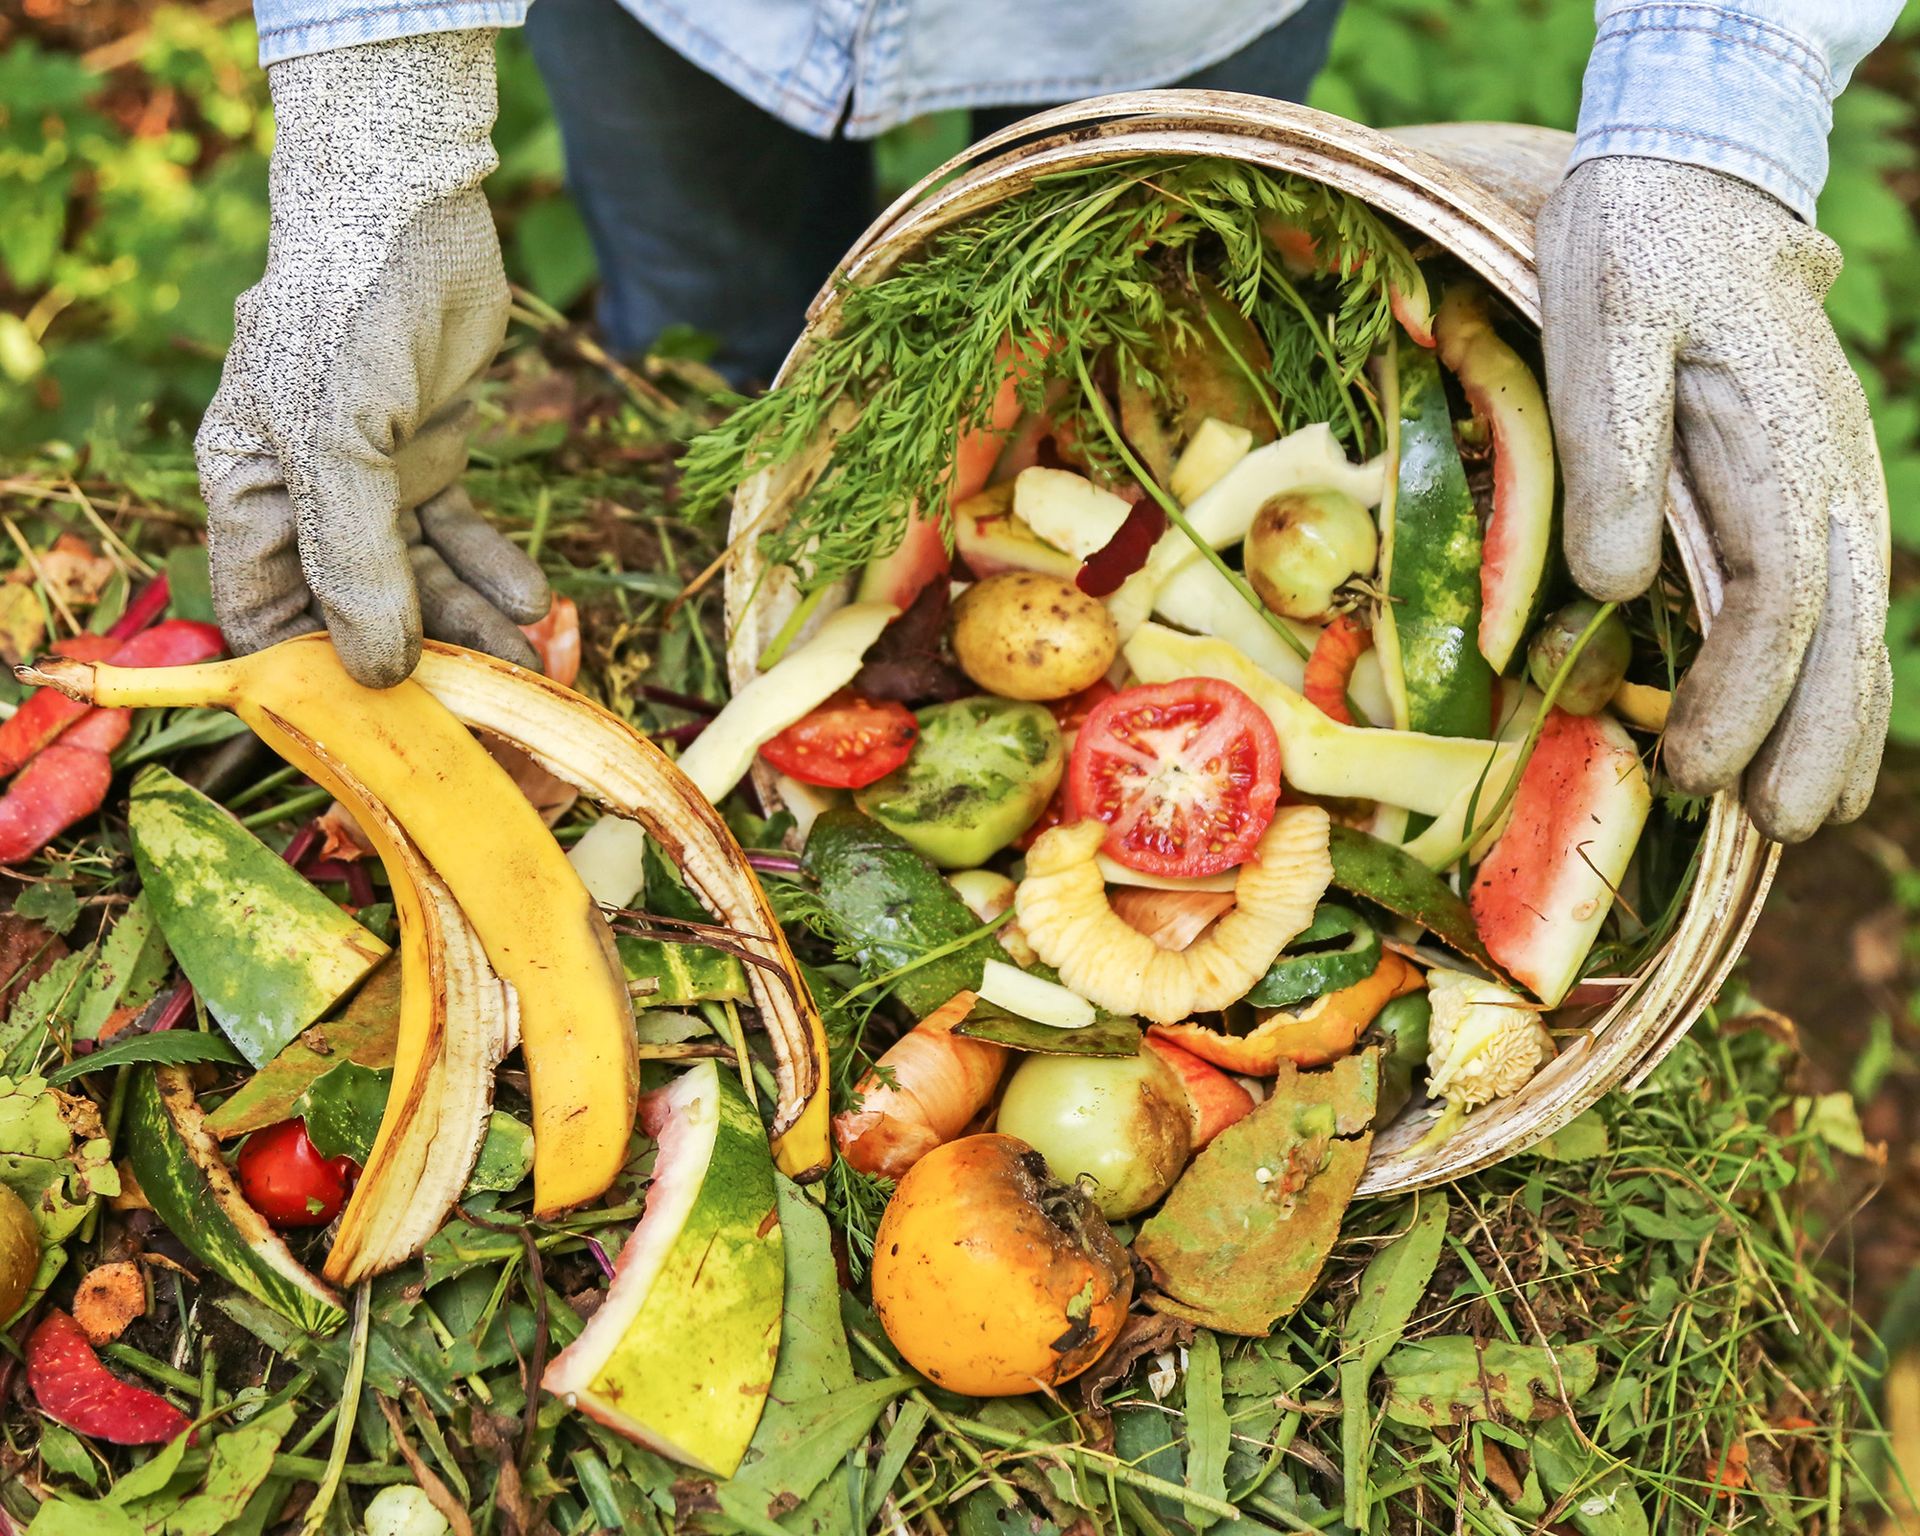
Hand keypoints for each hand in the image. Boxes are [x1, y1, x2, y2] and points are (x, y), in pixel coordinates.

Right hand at [195, 30, 548, 687]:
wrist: (408, 204)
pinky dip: (495, 568)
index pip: (265, 615)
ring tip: (528, 661)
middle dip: (418, 657)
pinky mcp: (430, 453)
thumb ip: (356, 559)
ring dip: (471, 622)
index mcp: (250, 495)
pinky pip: (460, 533)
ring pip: (418, 577)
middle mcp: (304, 497)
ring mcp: (370, 478)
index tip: (376, 729)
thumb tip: (373, 668)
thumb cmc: (345, 313)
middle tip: (484, 707)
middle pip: (354, 607)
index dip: (311, 676)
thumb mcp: (341, 443)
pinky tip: (535, 600)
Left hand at [1536, 155, 1889, 843]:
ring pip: (1856, 622)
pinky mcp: (1809, 481)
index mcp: (1779, 446)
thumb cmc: (1632, 252)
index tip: (1690, 771)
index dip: (1740, 698)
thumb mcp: (1601, 327)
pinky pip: (1838, 594)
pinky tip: (1813, 728)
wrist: (1690, 176)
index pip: (1779, 602)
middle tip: (1777, 831)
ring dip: (1835, 722)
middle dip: (1811, 738)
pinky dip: (1834, 671)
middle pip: (1842, 632)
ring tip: (1802, 814)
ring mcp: (1831, 477)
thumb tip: (1613, 586)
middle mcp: (1827, 473)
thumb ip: (1610, 452)